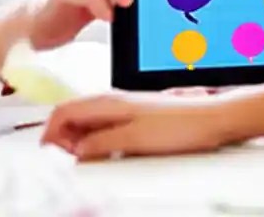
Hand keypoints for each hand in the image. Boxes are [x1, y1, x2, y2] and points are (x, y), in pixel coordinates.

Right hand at [41, 92, 233, 159]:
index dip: (50, 133)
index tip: (51, 154)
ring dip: (80, 142)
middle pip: (73, 116)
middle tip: (68, 161)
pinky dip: (97, 142)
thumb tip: (76, 150)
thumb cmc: (180, 124)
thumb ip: (100, 143)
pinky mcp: (136, 119)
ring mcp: (124, 110)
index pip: (63, 111)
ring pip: (88, 124)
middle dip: (63, 138)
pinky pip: (105, 129)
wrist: (212, 120)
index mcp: (107, 101)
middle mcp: (113, 102)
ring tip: (86, 161)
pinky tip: (107, 155)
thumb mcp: (133, 139)